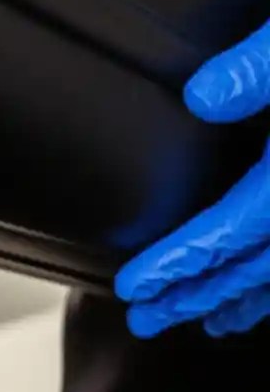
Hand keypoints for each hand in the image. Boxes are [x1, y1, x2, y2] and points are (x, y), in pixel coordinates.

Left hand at [117, 19, 269, 337]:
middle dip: (197, 294)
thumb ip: (259, 68)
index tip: (134, 288)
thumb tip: (199, 99)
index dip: (179, 263)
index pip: (232, 232)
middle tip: (145, 320)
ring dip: (243, 297)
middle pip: (255, 265)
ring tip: (207, 323)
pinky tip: (265, 295)